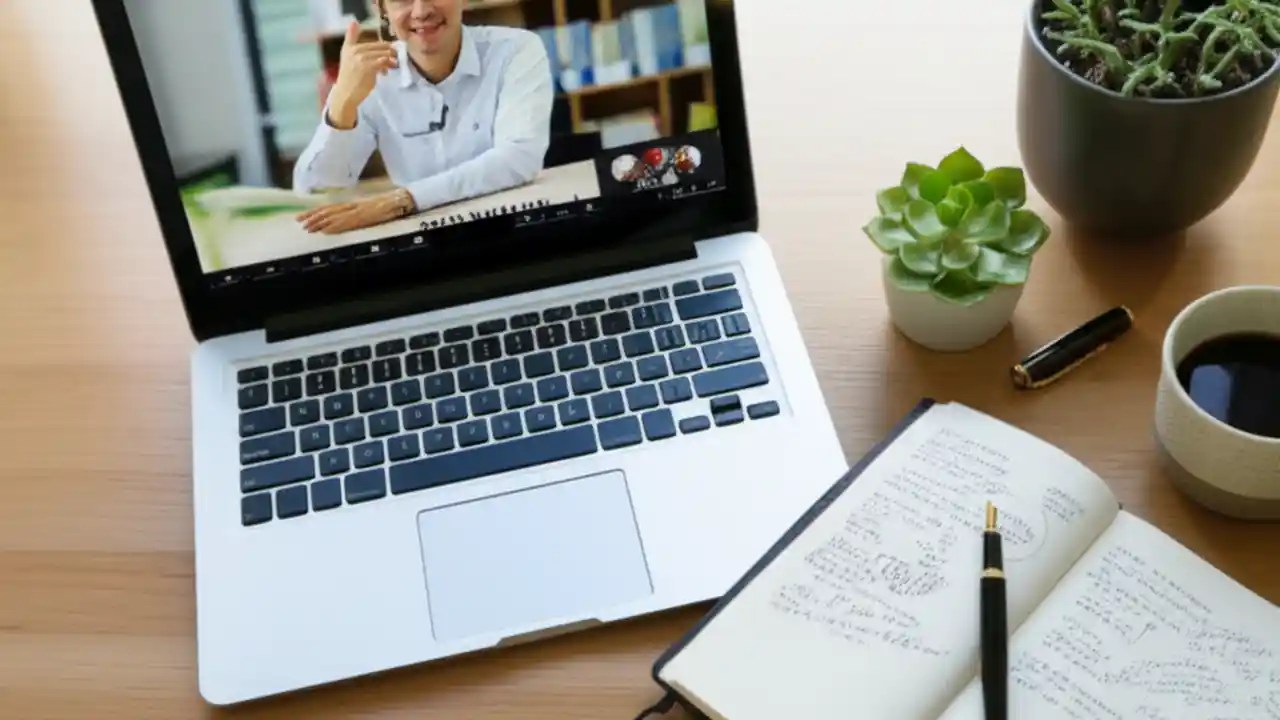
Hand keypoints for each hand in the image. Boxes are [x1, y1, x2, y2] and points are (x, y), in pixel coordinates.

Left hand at [297, 190, 413, 234]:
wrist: (401, 200)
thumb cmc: (389, 205)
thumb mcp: (369, 208)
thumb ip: (358, 213)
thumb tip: (345, 219)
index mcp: (353, 204)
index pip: (329, 208)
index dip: (314, 212)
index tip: (302, 217)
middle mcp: (352, 206)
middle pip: (328, 211)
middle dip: (312, 217)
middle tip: (299, 222)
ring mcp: (357, 211)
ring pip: (334, 217)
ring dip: (320, 223)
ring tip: (308, 228)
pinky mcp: (364, 217)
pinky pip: (345, 222)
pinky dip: (334, 226)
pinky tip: (326, 231)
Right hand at [328, 21, 397, 128]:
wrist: (345, 97)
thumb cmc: (349, 80)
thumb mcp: (348, 58)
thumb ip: (350, 39)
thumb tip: (353, 20)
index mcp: (350, 48)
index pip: (372, 41)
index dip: (385, 47)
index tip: (392, 52)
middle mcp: (354, 51)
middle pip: (381, 47)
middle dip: (390, 53)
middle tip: (395, 60)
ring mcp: (361, 59)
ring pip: (384, 53)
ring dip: (391, 59)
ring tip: (392, 66)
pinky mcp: (368, 67)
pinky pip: (383, 61)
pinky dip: (388, 65)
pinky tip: (387, 71)